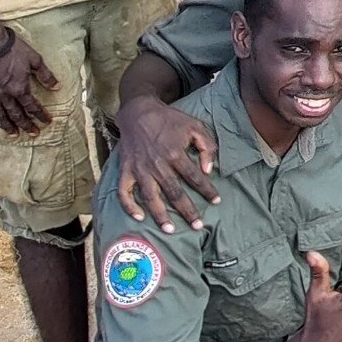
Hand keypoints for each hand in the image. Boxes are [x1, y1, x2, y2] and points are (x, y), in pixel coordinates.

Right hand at [0, 32, 59, 135]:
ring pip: (1, 115)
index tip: (47, 122)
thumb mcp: (35, 59)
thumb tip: (57, 87)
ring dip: (8, 126)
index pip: (33, 106)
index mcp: (20, 88)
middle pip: (17, 115)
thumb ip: (46, 75)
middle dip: (26, 125)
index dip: (41, 115)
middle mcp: (6, 95)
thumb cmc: (12, 49)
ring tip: (14, 135)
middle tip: (34, 134)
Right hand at [115, 96, 221, 230]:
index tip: (217, 202)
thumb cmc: (170, 120)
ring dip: (160, 215)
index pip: (195, 178)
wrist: (139, 112)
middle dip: (187, 211)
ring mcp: (140, 169)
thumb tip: (208, 170)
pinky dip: (130, 206)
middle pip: (175, 193)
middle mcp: (158, 165)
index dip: (207, 191)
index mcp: (176, 153)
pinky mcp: (126, 170)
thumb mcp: (195, 125)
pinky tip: (140, 218)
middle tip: (198, 226)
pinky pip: (124, 192)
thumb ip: (206, 146)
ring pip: (151, 197)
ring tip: (171, 230)